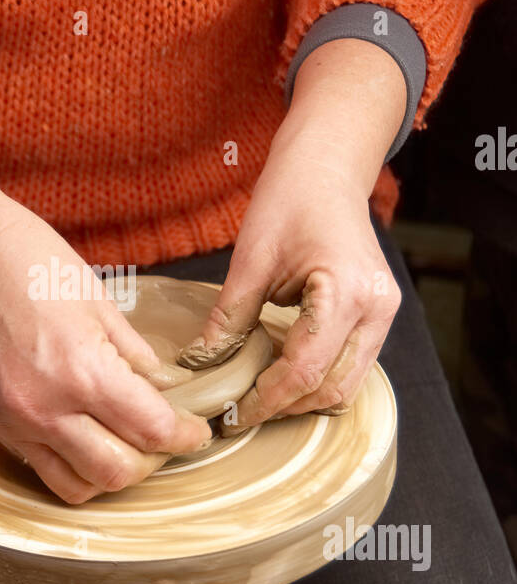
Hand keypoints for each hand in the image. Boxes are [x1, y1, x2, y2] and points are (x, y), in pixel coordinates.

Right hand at [0, 193, 211, 501]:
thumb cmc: (30, 262)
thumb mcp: (100, 301)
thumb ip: (135, 355)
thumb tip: (164, 390)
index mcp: (83, 370)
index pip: (151, 431)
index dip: (184, 436)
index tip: (195, 430)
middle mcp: (46, 408)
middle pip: (117, 473)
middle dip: (151, 459)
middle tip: (162, 436)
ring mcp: (14, 421)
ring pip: (77, 486)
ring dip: (109, 472)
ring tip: (122, 440)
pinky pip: (41, 466)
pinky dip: (71, 462)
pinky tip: (83, 432)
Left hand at [178, 38, 404, 430]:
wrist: (325, 168)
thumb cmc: (289, 200)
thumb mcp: (250, 260)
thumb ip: (228, 319)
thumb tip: (200, 365)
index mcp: (346, 293)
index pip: (302, 370)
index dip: (264, 400)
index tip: (231, 416)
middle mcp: (376, 309)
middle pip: (330, 388)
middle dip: (284, 407)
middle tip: (240, 414)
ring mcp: (384, 312)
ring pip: (347, 385)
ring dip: (304, 399)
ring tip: (259, 398)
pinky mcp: (380, 313)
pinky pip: (354, 365)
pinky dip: (320, 379)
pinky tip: (283, 374)